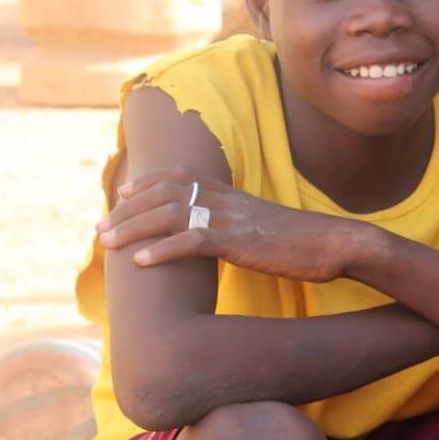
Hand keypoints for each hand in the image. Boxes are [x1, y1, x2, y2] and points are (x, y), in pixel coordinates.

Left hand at [98, 166, 362, 283]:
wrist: (337, 244)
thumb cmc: (306, 242)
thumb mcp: (266, 227)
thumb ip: (241, 225)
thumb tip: (225, 236)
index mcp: (233, 195)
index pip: (180, 177)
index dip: (147, 183)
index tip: (122, 194)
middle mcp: (227, 201)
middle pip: (164, 193)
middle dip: (127, 209)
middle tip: (101, 227)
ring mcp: (231, 220)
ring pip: (169, 214)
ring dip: (133, 228)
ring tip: (107, 243)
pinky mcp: (239, 242)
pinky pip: (191, 241)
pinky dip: (161, 250)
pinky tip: (141, 262)